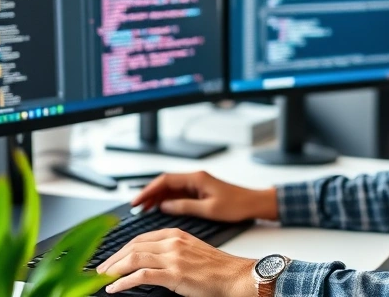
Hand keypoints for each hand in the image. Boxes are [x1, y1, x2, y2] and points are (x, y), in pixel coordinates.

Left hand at [96, 227, 256, 296]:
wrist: (235, 276)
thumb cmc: (217, 268)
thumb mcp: (191, 251)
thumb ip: (171, 251)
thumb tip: (151, 261)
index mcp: (175, 234)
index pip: (139, 238)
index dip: (121, 249)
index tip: (110, 259)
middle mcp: (172, 242)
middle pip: (132, 246)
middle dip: (112, 259)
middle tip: (99, 270)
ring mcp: (172, 257)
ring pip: (133, 258)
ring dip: (113, 269)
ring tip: (102, 279)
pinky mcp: (174, 273)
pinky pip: (141, 275)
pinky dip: (123, 282)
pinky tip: (114, 288)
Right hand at [132, 171, 277, 221]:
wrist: (253, 203)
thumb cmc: (237, 205)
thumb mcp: (208, 209)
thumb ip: (184, 206)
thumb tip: (164, 206)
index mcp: (196, 178)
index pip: (165, 180)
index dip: (148, 190)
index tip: (137, 200)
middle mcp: (195, 178)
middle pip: (165, 183)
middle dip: (149, 194)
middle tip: (136, 206)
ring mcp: (197, 184)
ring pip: (170, 188)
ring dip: (156, 197)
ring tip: (143, 209)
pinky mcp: (200, 191)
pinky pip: (178, 193)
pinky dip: (167, 200)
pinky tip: (160, 208)